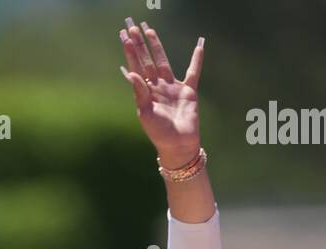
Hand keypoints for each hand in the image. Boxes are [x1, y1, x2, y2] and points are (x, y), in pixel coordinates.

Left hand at [119, 21, 203, 165]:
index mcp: (146, 93)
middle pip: (147, 60)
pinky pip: (193, 72)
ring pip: (163, 61)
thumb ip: (140, 92)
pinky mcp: (189, 91)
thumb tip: (130, 72)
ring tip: (150, 30)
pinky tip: (200, 44)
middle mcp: (157, 87)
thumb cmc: (159, 133)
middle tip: (132, 27)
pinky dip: (197, 59)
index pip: (136, 67)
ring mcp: (172, 88)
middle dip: (139, 44)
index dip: (131, 52)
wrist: (178, 146)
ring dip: (157, 46)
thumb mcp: (146, 113)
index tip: (124, 36)